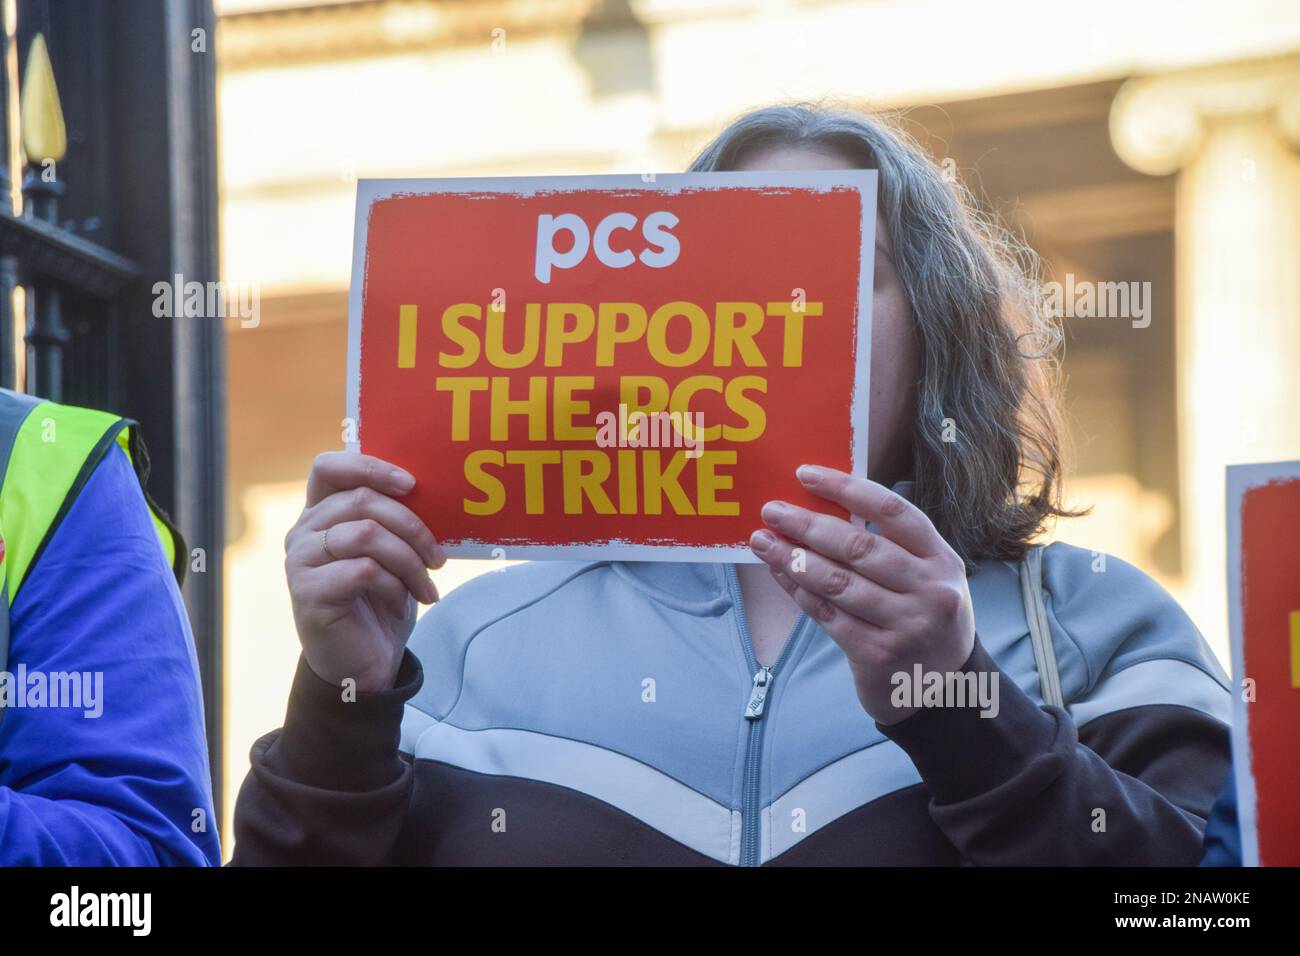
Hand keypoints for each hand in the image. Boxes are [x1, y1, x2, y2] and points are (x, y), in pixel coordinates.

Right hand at [284, 452, 445, 691]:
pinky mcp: (308, 593)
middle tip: (438, 557)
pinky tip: (402, 602)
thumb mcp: (392, 553)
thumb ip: (394, 519)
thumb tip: (430, 489)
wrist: (366, 664)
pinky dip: (394, 585)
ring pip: (365, 534)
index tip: (411, 484)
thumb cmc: (381, 602)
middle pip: (362, 500)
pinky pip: (364, 570)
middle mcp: (303, 532)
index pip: (329, 467)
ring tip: (426, 585)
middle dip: (412, 526)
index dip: (370, 466)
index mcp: (320, 514)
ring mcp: (300, 562)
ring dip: (409, 559)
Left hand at [748, 464, 974, 724]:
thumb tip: (822, 506)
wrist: (943, 690)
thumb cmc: (923, 616)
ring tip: (762, 541)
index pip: (893, 511)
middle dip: (807, 524)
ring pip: (837, 582)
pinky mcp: (878, 655)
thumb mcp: (927, 576)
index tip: (805, 475)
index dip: (847, 489)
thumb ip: (890, 546)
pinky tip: (778, 574)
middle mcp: (929, 590)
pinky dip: (798, 591)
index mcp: (941, 559)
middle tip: (771, 510)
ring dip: (792, 558)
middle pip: (859, 547)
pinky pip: (827, 615)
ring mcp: (906, 625)